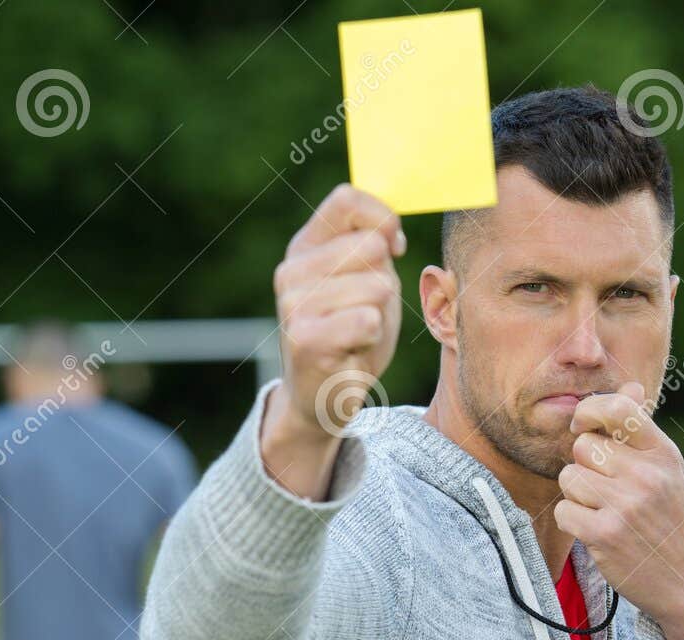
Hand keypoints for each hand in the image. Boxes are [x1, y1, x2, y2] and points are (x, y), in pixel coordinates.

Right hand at [264, 184, 405, 497]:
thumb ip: (375, 244)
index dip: (383, 219)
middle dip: (385, 281)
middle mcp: (291, 271)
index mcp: (304, 247)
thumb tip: (389, 230)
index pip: (347, 199)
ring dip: (379, 315)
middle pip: (370, 244)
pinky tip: (352, 352)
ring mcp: (294, 306)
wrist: (321, 396)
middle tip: (364, 311)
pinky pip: (367, 320)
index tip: (392, 249)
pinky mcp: (305, 340)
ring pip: (376, 286)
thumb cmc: (351, 333)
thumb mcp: (367, 278)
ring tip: (357, 334)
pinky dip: (372, 339)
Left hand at [555, 382, 683, 639]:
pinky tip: (595, 529)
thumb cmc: (666, 515)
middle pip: (583, 446)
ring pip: (569, 477)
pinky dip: (572, 519)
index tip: (582, 425)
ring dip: (577, 494)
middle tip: (604, 486)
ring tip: (603, 509)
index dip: (588, 411)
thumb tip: (628, 386)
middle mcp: (647, 476)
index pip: (617, 408)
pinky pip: (564, 509)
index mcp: (663, 453)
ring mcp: (626, 505)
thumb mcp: (665, 468)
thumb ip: (640, 429)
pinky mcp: (604, 533)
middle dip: (585, 465)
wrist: (682, 577)